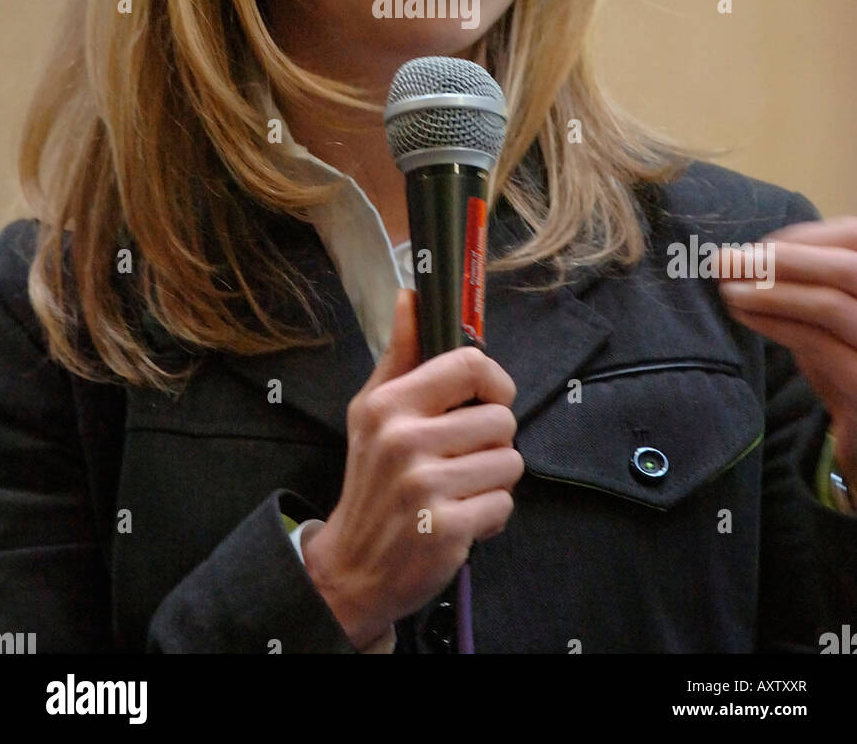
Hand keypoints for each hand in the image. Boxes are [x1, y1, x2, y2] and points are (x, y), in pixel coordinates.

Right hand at [302, 288, 523, 649]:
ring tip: (460, 489)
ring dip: (493, 480)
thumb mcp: (373, 410)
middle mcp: (405, 440)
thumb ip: (400, 353)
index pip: (470, 364)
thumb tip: (411, 294)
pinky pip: (503, 505)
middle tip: (461, 458)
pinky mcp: (446, 529)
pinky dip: (490, 516)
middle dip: (492, 441)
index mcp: (389, 403)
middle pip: (500, 418)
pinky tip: (461, 519)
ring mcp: (425, 486)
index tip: (485, 399)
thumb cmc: (371, 478)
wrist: (352, 566)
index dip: (493, 381)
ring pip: (509, 462)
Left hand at [716, 217, 856, 489]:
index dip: (809, 237)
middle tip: (730, 260)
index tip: (761, 244)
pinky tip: (743, 315)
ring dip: (771, 291)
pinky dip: (775, 324)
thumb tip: (750, 254)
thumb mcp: (828, 315)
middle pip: (850, 267)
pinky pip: (818, 344)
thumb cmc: (845, 364)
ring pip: (832, 305)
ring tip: (728, 289)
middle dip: (785, 258)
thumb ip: (807, 281)